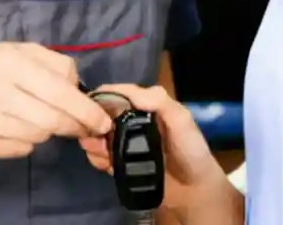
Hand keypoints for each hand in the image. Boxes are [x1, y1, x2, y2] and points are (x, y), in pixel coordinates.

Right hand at [0, 42, 112, 162]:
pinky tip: (15, 128)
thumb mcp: (20, 53)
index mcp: (9, 62)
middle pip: (52, 120)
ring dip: (47, 131)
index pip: (59, 92)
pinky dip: (27, 142)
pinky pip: (20, 150)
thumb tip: (79, 89)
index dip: (85, 110)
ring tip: (38, 119)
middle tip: (82, 127)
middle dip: (73, 126)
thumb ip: (55, 64)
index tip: (101, 121)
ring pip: (38, 137)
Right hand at [79, 84, 232, 218]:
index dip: (104, 97)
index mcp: (147, 107)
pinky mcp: (121, 164)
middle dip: (94, 122)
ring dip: (93, 141)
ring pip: (99, 136)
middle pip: (104, 115)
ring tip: (98, 149)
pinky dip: (97, 158)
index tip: (89, 103)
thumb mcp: (181, 119)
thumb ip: (159, 101)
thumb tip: (128, 92)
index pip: (120, 95)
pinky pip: (102, 157)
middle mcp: (134, 122)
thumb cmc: (191, 150)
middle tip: (91, 133)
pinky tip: (102, 162)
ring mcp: (126, 144)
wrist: (193, 190)